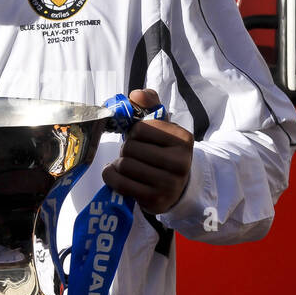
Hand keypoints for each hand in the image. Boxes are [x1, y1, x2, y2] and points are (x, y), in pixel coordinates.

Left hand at [102, 89, 192, 213]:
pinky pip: (120, 183)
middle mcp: (180, 161)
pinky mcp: (156, 200)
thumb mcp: (162, 127)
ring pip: (124, 165)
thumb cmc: (163, 152)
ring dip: (119, 165)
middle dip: (127, 150)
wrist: (174, 189)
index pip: (141, 128)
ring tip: (128, 167)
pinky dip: (112, 177)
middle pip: (131, 148)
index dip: (134, 133)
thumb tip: (136, 94)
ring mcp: (169, 183)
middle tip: (134, 156)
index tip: (142, 140)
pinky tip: (117, 176)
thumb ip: (150, 104)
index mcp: (183, 138)